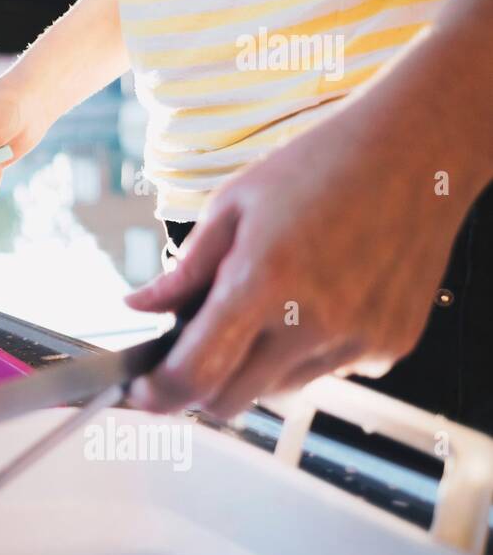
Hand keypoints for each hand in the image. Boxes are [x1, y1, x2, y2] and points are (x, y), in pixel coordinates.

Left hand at [124, 92, 473, 419]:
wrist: (414, 153)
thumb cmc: (321, 167)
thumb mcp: (232, 207)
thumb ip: (184, 272)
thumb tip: (140, 306)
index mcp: (262, 283)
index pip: (195, 374)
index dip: (158, 393)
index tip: (143, 392)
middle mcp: (312, 323)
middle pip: (231, 401)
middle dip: (201, 386)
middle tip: (194, 350)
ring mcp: (356, 340)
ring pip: (279, 390)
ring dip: (255, 366)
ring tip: (268, 303)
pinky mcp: (389, 346)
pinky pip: (327, 372)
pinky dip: (305, 352)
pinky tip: (315, 300)